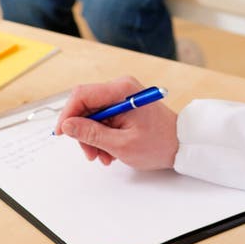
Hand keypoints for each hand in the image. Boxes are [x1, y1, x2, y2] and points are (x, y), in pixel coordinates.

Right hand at [55, 76, 178, 169]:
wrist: (181, 144)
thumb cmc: (159, 143)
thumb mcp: (121, 144)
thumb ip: (92, 133)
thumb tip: (68, 125)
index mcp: (122, 90)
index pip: (82, 94)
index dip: (68, 113)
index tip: (62, 133)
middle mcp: (121, 87)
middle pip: (86, 105)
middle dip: (83, 131)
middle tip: (90, 154)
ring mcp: (122, 95)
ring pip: (92, 114)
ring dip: (92, 137)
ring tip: (103, 156)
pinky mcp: (124, 104)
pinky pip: (103, 117)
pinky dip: (102, 135)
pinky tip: (110, 150)